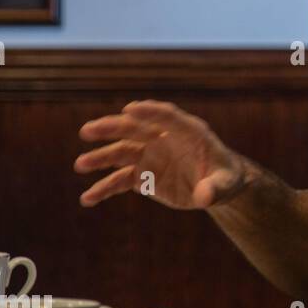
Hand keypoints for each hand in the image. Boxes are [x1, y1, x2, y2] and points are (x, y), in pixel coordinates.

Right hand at [75, 100, 247, 208]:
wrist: (215, 187)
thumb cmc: (225, 178)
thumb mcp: (226, 184)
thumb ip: (215, 188)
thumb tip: (204, 197)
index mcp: (188, 132)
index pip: (167, 116)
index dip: (149, 111)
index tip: (129, 108)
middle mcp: (163, 139)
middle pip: (134, 129)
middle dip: (111, 128)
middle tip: (87, 131)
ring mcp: (150, 156)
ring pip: (121, 153)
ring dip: (101, 158)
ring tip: (81, 165)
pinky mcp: (142, 176)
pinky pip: (119, 181)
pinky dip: (104, 189)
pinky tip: (88, 199)